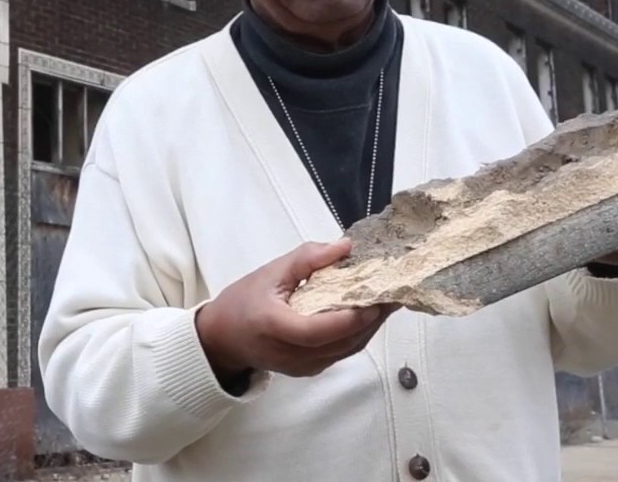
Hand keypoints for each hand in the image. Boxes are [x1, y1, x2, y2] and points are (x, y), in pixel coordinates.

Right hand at [195, 241, 395, 379]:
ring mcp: (302, 367)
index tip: (376, 297)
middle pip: (342, 343)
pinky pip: (341, 354)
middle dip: (372, 319)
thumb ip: (307, 258)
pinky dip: (358, 335)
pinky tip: (368, 315)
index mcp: (276, 327)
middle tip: (395, 292)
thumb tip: (346, 247)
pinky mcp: (309, 370)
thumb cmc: (243, 301)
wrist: (223, 339)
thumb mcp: (270, 271)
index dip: (351, 318)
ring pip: (347, 351)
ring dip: (371, 327)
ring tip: (388, 301)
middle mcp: (291, 354)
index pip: (320, 330)